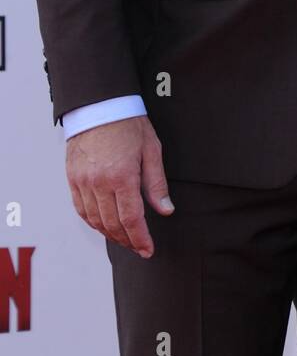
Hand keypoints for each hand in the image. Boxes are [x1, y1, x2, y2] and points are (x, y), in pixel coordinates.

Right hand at [65, 116, 173, 257]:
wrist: (99, 105)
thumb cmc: (128, 124)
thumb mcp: (152, 150)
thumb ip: (157, 183)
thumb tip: (166, 210)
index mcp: (122, 176)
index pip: (131, 219)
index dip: (140, 239)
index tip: (147, 250)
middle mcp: (99, 183)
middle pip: (112, 224)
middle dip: (127, 240)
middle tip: (138, 247)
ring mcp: (83, 181)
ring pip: (95, 220)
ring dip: (110, 234)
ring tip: (124, 239)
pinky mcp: (73, 178)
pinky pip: (81, 209)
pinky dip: (92, 222)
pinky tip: (103, 225)